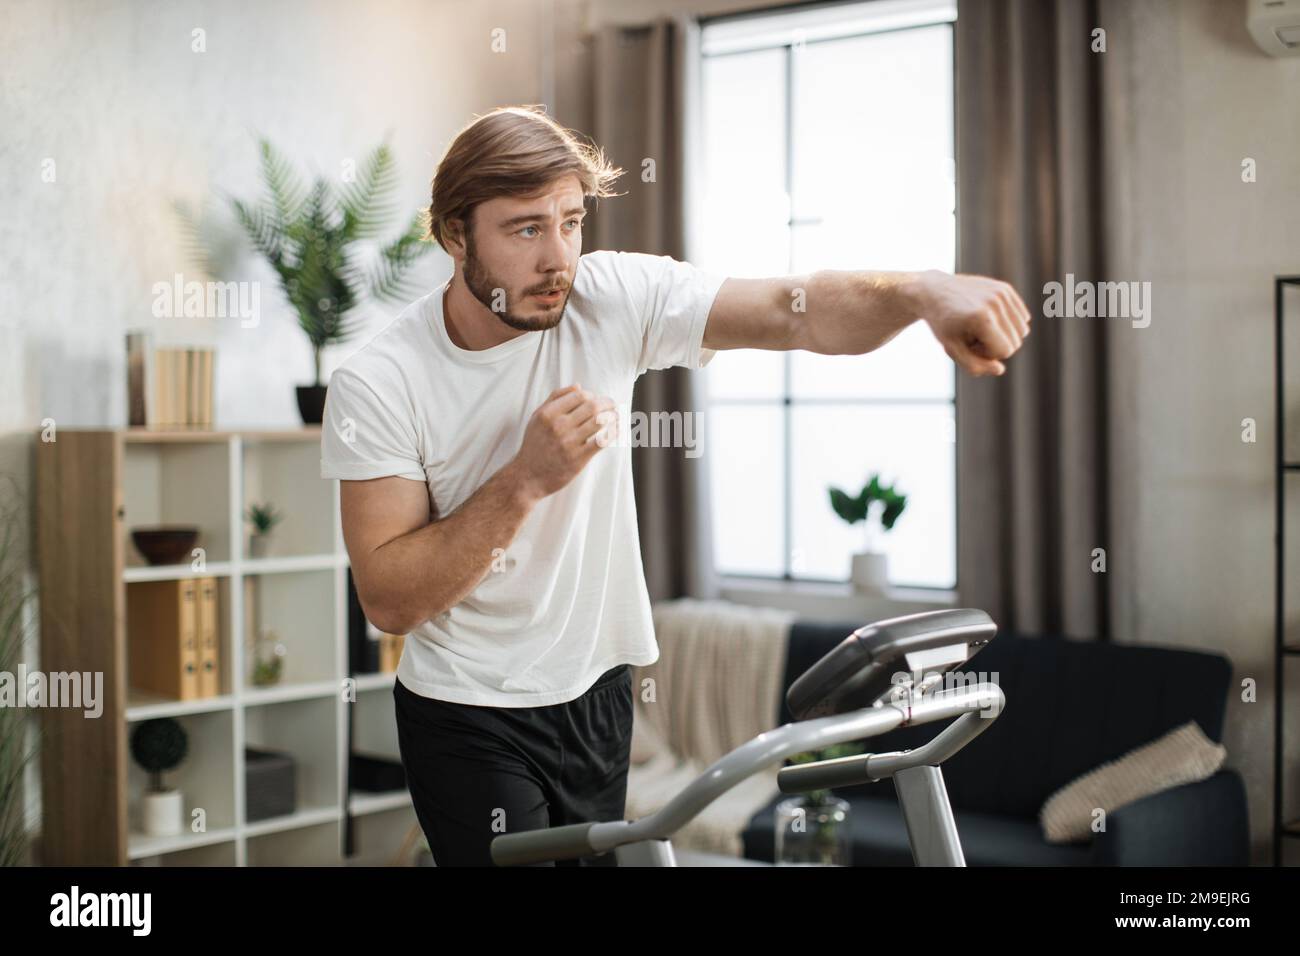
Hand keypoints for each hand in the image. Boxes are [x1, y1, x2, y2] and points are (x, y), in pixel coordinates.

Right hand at [509, 384, 618, 500]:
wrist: (528, 476)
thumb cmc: (534, 445)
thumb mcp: (537, 417)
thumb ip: (555, 398)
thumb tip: (578, 386)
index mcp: (548, 414)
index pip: (579, 395)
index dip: (592, 395)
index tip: (596, 400)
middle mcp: (558, 426)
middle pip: (592, 406)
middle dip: (607, 403)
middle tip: (613, 405)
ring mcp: (569, 443)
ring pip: (600, 421)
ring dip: (613, 416)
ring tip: (618, 416)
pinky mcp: (578, 458)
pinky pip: (602, 441)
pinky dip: (613, 433)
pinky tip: (618, 430)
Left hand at [911, 270, 1031, 375]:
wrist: (934, 292)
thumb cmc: (943, 324)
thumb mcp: (952, 350)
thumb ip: (975, 366)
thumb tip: (1000, 369)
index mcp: (982, 319)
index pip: (1005, 351)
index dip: (987, 354)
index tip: (968, 345)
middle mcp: (995, 303)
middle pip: (1016, 342)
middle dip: (995, 345)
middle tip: (972, 336)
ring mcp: (1002, 293)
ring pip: (1022, 330)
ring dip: (1003, 335)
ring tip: (980, 328)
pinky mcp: (1005, 288)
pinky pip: (1022, 317)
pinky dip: (1008, 323)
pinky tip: (987, 318)